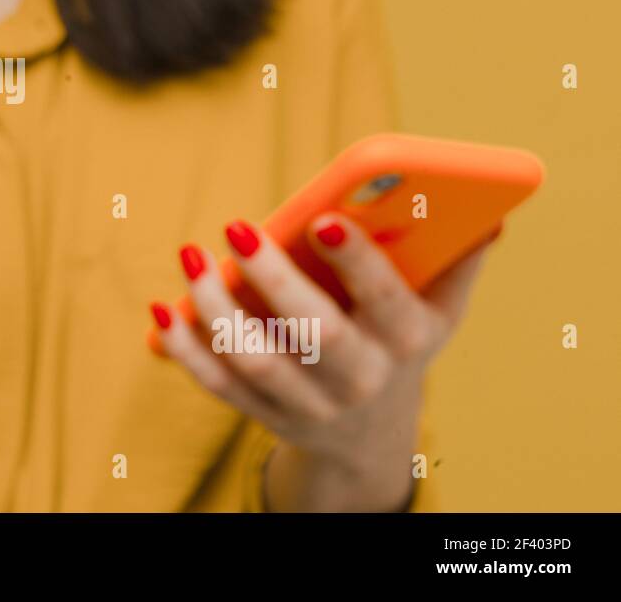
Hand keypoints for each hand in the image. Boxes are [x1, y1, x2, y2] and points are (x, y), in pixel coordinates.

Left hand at [152, 215, 495, 510]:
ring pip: (256, 360)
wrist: (369, 433)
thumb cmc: (399, 343)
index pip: (386, 303)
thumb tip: (486, 215)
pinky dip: (187, 350)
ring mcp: (310, 403)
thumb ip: (457, 261)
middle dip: (273, 279)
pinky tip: (163, 310)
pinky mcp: (265, 415)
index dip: (358, 264)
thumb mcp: (438, 310)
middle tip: (236, 226)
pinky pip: (219, 385)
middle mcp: (361, 377)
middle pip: (314, 333)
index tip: (325, 221)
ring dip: (216, 309)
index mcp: (407, 340)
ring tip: (191, 256)